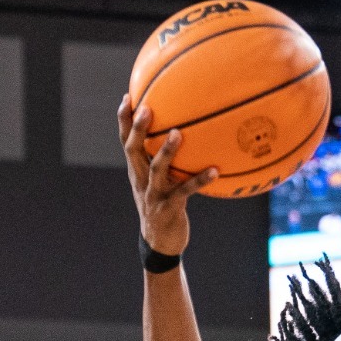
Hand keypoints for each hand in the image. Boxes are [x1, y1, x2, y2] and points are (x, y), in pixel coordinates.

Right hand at [119, 95, 216, 255]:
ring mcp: (154, 195)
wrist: (160, 243)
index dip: (124, 121)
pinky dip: (200, 180)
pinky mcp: (169, 209)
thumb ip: (165, 160)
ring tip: (179, 134)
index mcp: (136, 171)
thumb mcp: (160, 181)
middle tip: (146, 109)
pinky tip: (215, 170)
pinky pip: (185, 191)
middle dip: (137, 129)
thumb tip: (185, 131)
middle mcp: (141, 181)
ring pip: (156, 170)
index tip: (128, 97)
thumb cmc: (163, 205)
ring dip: (167, 152)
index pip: (126, 142)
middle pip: (134, 151)